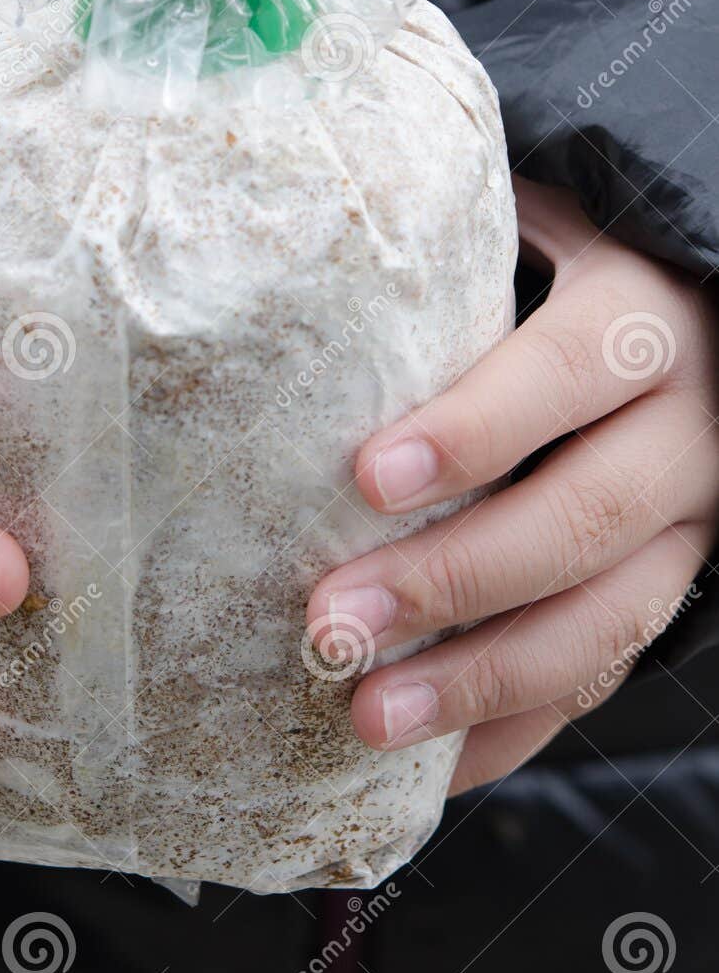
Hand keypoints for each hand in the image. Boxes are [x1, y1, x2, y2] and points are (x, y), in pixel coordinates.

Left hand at [308, 178, 718, 793]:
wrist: (694, 318)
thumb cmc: (568, 263)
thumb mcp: (536, 222)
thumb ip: (449, 236)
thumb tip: (294, 212)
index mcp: (643, 321)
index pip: (568, 372)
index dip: (475, 430)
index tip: (367, 477)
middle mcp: (687, 430)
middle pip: (582, 520)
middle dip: (451, 582)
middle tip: (331, 623)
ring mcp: (692, 524)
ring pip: (604, 622)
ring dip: (480, 680)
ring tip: (367, 716)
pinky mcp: (672, 587)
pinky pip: (604, 674)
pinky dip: (519, 726)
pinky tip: (434, 761)